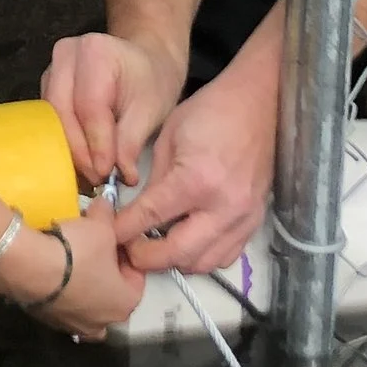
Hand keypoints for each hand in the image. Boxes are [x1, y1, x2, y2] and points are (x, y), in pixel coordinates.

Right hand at [0, 203, 145, 341]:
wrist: (29, 267)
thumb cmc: (77, 252)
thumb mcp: (101, 225)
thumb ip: (108, 215)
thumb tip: (106, 206)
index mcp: (125, 303)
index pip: (137, 276)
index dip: (127, 252)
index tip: (115, 237)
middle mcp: (103, 322)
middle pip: (112, 292)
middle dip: (106, 269)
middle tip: (95, 246)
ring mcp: (73, 326)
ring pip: (86, 301)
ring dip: (83, 281)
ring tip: (72, 257)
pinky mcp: (48, 321)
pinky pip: (62, 303)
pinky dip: (61, 289)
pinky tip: (53, 267)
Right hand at [41, 29, 183, 190]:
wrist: (147, 61)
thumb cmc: (151, 80)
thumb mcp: (151, 110)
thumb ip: (131, 142)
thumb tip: (120, 174)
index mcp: (96, 52)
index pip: (89, 106)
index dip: (96, 143)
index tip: (106, 172)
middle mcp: (66, 55)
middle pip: (62, 112)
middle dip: (80, 151)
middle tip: (98, 178)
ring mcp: (53, 70)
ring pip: (52, 118)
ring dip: (70, 150)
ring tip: (92, 174)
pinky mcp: (48, 86)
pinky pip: (50, 119)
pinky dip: (65, 142)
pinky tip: (83, 161)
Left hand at [110, 62, 276, 280]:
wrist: (259, 103)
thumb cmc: (211, 112)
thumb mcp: (169, 139)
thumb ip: (152, 181)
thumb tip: (136, 213)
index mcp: (196, 180)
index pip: (149, 217)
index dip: (122, 230)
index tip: (106, 234)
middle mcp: (222, 207)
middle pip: (175, 254)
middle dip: (144, 257)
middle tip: (127, 248)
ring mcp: (243, 218)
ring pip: (201, 263)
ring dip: (173, 261)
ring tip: (155, 245)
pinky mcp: (255, 221)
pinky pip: (224, 257)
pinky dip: (201, 257)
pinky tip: (187, 242)